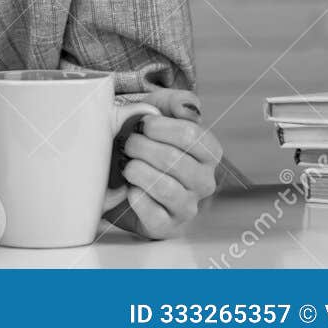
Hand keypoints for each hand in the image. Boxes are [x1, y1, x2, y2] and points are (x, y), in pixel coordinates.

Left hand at [108, 89, 222, 239]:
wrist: (119, 175)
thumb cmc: (144, 141)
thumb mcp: (157, 112)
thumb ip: (175, 101)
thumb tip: (187, 107)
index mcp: (208, 152)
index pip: (192, 136)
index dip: (160, 127)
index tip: (142, 124)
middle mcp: (204, 181)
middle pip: (174, 159)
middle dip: (141, 147)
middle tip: (127, 143)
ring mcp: (187, 206)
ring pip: (164, 187)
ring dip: (136, 170)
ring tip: (126, 164)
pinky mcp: (167, 226)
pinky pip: (153, 213)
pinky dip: (135, 197)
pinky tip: (129, 188)